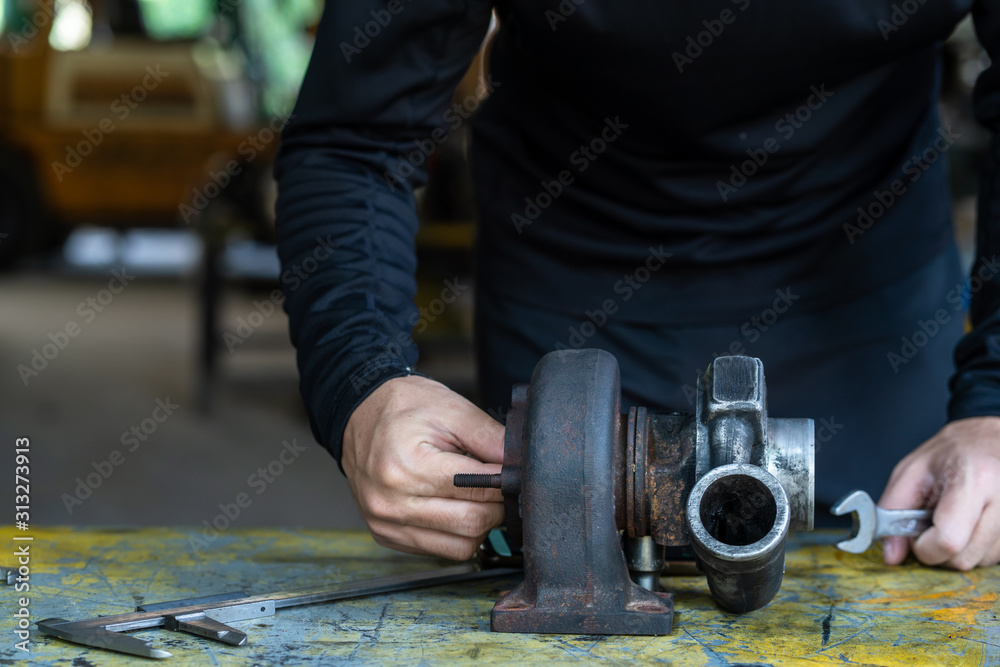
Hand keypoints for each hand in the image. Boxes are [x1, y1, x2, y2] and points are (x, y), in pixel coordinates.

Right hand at [342, 375, 504, 559]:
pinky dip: (456, 533)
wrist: (358, 414)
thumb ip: (491, 438)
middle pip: (472, 524)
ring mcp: (385, 523)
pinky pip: (439, 550)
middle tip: (499, 485)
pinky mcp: (385, 535)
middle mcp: (391, 502)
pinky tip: (453, 506)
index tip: (515, 474)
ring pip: (460, 546)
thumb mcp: (451, 409)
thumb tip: (521, 465)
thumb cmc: (403, 407)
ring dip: (479, 524)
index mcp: (407, 466)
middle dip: (496, 506)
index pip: (477, 491)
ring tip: (474, 495)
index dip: (505, 483)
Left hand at [879, 416, 999, 569]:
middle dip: (939, 551)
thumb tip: (891, 555)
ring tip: (956, 518)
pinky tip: (971, 524)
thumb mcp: (912, 470)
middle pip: (964, 559)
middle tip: (934, 523)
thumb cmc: (954, 452)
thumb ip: (894, 509)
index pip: (949, 541)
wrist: (993, 441)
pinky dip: (976, 548)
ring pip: (979, 562)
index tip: (918, 534)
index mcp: (976, 480)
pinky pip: (993, 559)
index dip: (925, 547)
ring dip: (959, 550)